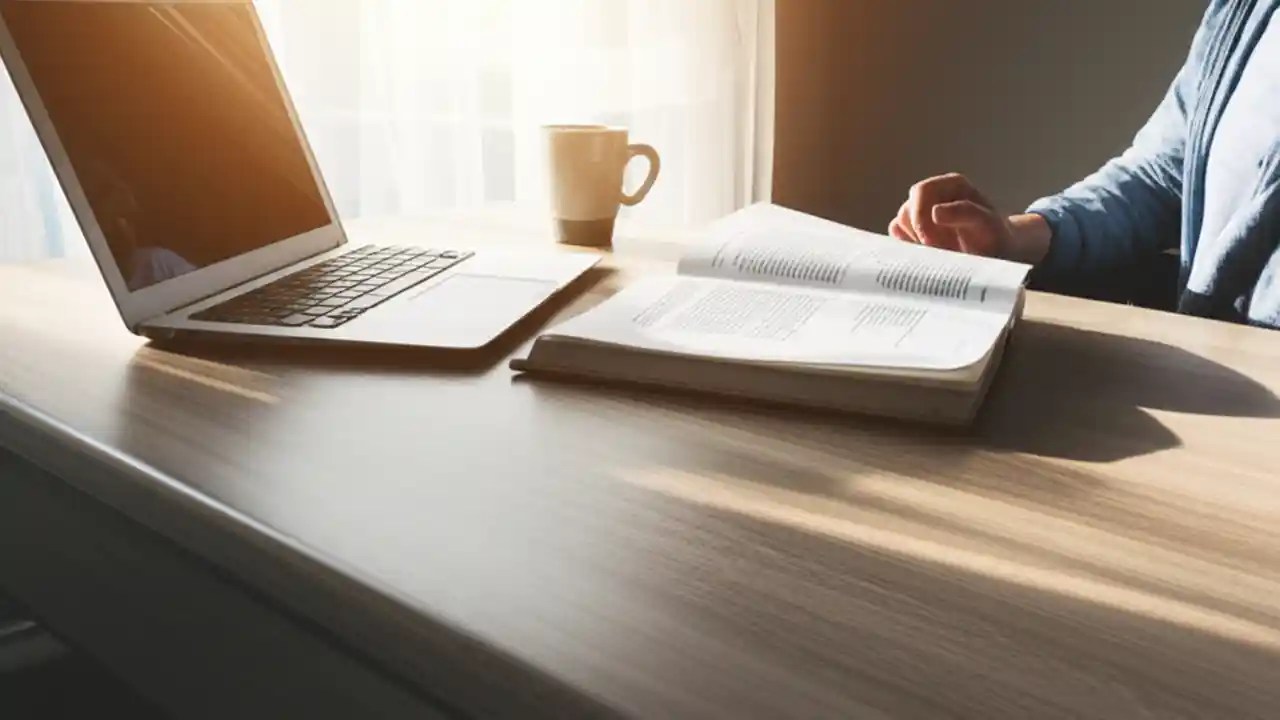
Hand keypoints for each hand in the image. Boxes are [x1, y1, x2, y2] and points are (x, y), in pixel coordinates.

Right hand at [888, 173, 1016, 256]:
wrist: (997, 257)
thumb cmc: (994, 238)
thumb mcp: (987, 224)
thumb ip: (965, 213)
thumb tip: (935, 212)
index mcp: (951, 184)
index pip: (921, 192)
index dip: (921, 217)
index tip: (933, 244)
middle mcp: (934, 195)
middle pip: (908, 209)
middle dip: (920, 235)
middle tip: (940, 253)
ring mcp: (921, 213)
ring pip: (900, 224)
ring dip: (916, 243)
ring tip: (942, 254)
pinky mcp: (914, 231)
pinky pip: (898, 237)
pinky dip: (910, 248)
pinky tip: (930, 257)